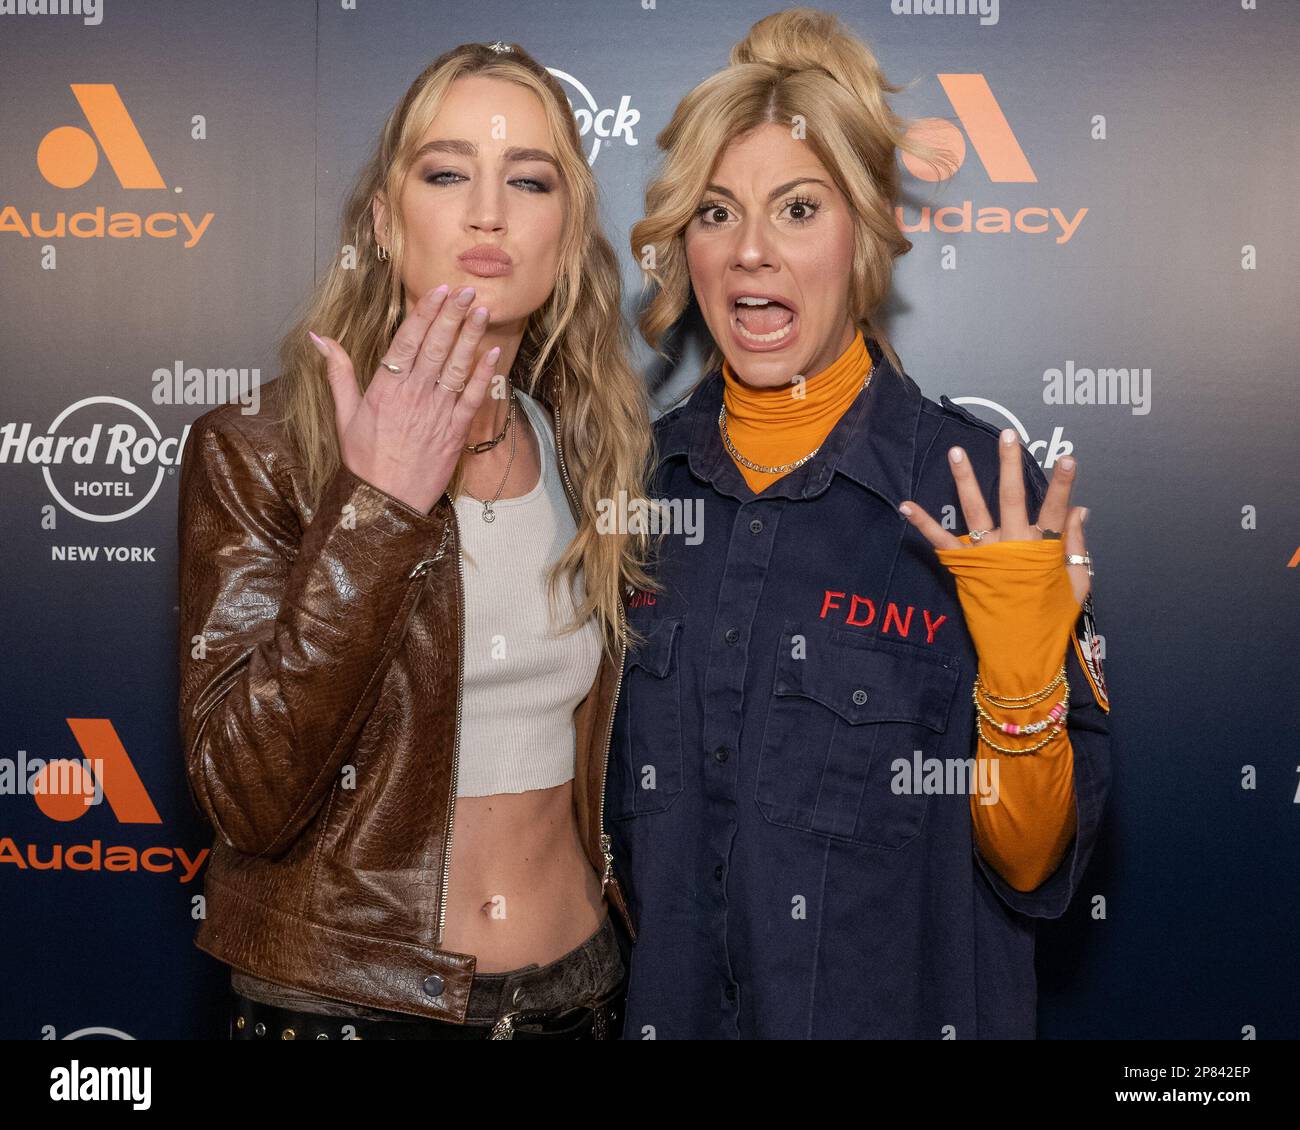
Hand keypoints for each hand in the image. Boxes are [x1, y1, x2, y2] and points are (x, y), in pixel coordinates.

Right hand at [308, 284, 498, 514]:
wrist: (385, 502)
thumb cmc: (364, 459)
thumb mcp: (344, 414)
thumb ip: (338, 372)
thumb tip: (319, 337)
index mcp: (385, 387)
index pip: (408, 340)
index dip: (425, 312)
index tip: (439, 289)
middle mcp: (414, 395)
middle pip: (437, 346)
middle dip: (452, 315)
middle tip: (466, 289)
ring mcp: (437, 412)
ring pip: (457, 366)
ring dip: (470, 336)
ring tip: (481, 310)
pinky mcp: (455, 431)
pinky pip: (473, 397)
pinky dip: (484, 374)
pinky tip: (493, 351)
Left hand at [898, 428, 1090, 605]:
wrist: (1020, 651)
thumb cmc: (1050, 618)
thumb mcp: (1077, 582)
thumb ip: (1076, 544)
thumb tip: (1080, 510)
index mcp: (1043, 549)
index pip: (1056, 509)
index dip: (1062, 485)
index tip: (1067, 457)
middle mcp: (1013, 546)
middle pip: (1012, 498)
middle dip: (1010, 464)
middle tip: (1008, 435)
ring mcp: (986, 554)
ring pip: (974, 510)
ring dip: (964, 479)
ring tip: (955, 452)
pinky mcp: (964, 567)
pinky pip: (940, 541)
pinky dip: (922, 522)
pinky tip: (905, 504)